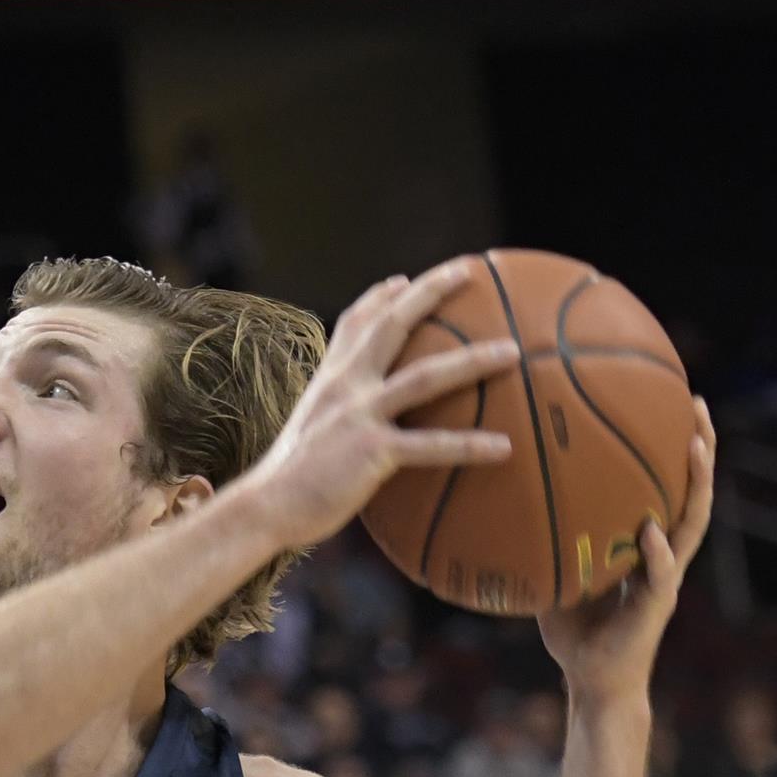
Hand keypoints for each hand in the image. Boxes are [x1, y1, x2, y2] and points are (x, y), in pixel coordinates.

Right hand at [241, 260, 520, 548]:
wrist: (265, 507)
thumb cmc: (287, 480)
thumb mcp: (307, 432)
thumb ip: (332, 417)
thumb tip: (352, 429)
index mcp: (329, 381)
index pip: (353, 325)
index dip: (379, 298)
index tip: (403, 279)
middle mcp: (344, 387)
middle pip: (392, 326)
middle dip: (430, 293)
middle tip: (468, 270)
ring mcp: (359, 416)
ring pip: (425, 377)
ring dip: (472, 360)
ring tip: (512, 352)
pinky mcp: (372, 451)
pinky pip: (432, 446)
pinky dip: (471, 446)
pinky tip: (504, 448)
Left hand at [538, 397, 715, 700]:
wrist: (591, 680)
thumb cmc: (573, 629)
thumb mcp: (553, 572)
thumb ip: (544, 539)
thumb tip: (499, 499)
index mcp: (644, 543)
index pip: (665, 486)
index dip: (670, 447)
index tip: (670, 401)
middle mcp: (662, 554)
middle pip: (691, 491)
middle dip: (699, 447)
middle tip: (695, 403)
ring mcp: (663, 579)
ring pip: (691, 525)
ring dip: (696, 485)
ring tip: (695, 446)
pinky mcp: (654, 608)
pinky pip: (660, 575)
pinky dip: (656, 553)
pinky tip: (650, 530)